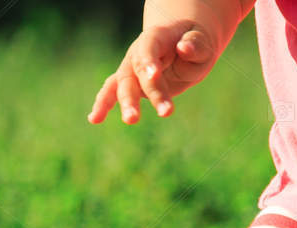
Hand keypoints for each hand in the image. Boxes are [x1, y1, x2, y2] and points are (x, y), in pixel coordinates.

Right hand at [87, 22, 220, 123]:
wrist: (182, 41)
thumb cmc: (194, 41)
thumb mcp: (202, 40)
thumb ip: (196, 44)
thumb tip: (184, 48)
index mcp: (155, 38)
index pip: (148, 48)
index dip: (149, 62)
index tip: (154, 75)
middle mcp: (138, 53)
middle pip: (134, 74)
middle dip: (136, 95)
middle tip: (137, 117)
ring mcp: (131, 69)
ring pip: (122, 86)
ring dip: (126, 104)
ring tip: (130, 120)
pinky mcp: (130, 84)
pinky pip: (112, 93)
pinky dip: (103, 105)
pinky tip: (94, 119)